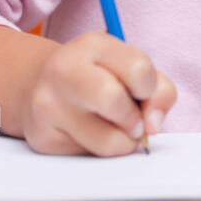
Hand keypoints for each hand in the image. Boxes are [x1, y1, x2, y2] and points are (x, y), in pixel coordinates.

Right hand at [16, 30, 176, 156]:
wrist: (41, 86)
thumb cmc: (100, 76)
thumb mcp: (132, 68)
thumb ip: (159, 92)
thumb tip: (152, 127)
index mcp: (92, 45)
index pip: (138, 69)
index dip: (150, 89)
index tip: (143, 93)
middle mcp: (64, 69)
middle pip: (114, 101)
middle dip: (135, 119)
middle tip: (133, 120)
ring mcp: (49, 104)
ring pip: (108, 141)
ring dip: (123, 142)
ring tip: (113, 128)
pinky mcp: (44, 137)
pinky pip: (90, 155)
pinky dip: (101, 150)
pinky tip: (90, 133)